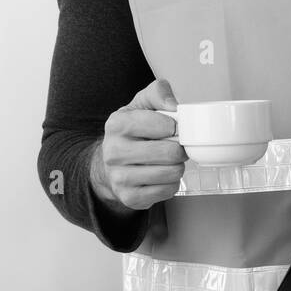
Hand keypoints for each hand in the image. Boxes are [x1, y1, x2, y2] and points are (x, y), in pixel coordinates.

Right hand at [91, 78, 188, 210]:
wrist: (111, 163)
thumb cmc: (131, 131)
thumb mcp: (140, 105)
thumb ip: (158, 93)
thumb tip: (174, 105)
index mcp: (116, 124)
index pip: (163, 125)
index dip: (175, 127)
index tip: (172, 128)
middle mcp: (113, 151)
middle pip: (170, 153)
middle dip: (179, 149)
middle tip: (175, 146)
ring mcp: (119, 177)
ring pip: (171, 173)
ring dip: (177, 167)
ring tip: (167, 161)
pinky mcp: (129, 197)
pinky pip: (167, 191)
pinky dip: (171, 183)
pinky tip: (161, 175)